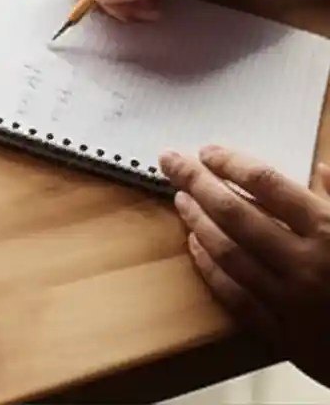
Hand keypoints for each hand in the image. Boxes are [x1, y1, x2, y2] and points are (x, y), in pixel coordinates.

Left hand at [159, 146, 329, 387]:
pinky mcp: (284, 334)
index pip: (269, 185)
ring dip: (198, 223)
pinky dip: (211, 269)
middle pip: (236, 215)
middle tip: (171, 162)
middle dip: (198, 183)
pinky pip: (235, 296)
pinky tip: (195, 247)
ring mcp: (291, 301)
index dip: (233, 164)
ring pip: (228, 254)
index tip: (208, 151)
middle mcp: (307, 264)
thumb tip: (322, 168)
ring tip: (180, 199)